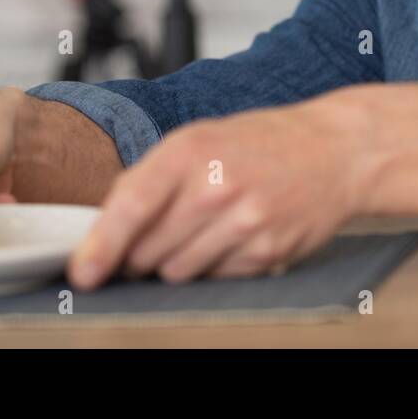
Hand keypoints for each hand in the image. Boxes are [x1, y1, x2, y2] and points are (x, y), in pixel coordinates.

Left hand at [66, 99, 365, 288]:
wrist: (335, 150)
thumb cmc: (260, 143)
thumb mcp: (200, 139)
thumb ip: (153, 178)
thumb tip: (105, 231)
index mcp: (190, 149)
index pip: (130, 206)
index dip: (100, 246)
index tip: (83, 273)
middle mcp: (216, 185)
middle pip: (148, 250)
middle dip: (139, 256)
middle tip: (157, 237)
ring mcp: (244, 221)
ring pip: (178, 272)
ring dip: (177, 264)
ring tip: (202, 232)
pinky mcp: (267, 251)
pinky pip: (216, 279)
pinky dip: (215, 267)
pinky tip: (234, 237)